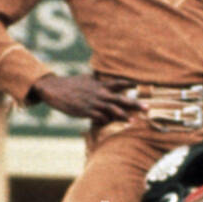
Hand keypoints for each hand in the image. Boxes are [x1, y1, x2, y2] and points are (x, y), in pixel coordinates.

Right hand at [28, 74, 145, 123]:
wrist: (55, 89)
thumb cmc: (71, 85)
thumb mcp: (86, 79)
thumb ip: (97, 80)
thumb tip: (103, 78)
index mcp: (100, 84)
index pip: (119, 83)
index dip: (130, 84)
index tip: (142, 86)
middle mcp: (100, 93)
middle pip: (121, 98)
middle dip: (135, 103)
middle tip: (147, 107)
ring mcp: (94, 103)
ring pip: (113, 110)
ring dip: (124, 116)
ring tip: (134, 121)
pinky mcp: (86, 112)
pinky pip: (100, 118)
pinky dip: (107, 121)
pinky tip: (112, 123)